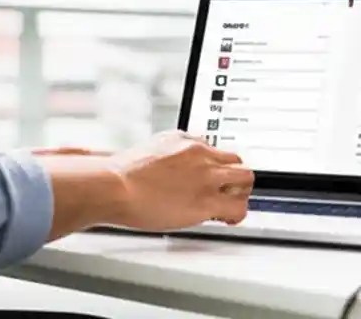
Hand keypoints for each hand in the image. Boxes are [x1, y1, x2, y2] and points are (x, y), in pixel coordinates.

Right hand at [37, 131, 252, 240]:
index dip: (217, 168)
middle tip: (226, 193)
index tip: (213, 179)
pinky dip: (236, 214)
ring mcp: (206, 176)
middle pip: (238, 161)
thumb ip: (170, 151)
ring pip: (246, 179)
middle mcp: (201, 154)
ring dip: (239, 194)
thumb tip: (175, 160)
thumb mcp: (151, 148)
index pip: (217, 150)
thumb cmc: (122, 174)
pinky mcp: (206, 200)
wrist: (114, 185)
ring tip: (227, 207)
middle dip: (235, 179)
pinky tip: (225, 220)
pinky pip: (238, 207)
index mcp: (187, 141)